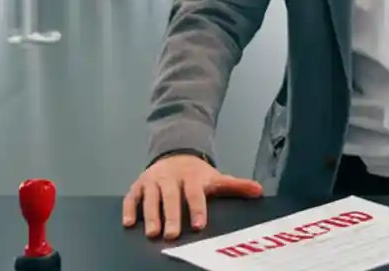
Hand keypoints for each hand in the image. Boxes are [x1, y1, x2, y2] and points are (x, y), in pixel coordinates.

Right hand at [122, 154, 262, 238]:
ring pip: (151, 198)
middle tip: (172, 235)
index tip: (199, 225)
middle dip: (172, 216)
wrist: (175, 153)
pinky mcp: (139, 185)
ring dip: (150, 215)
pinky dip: (129, 209)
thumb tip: (259, 190)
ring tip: (152, 233)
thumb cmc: (197, 174)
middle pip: (171, 197)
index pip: (195, 194)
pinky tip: (129, 223)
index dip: (198, 209)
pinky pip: (132, 197)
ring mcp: (153, 181)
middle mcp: (171, 178)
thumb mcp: (215, 178)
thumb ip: (236, 186)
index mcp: (191, 177)